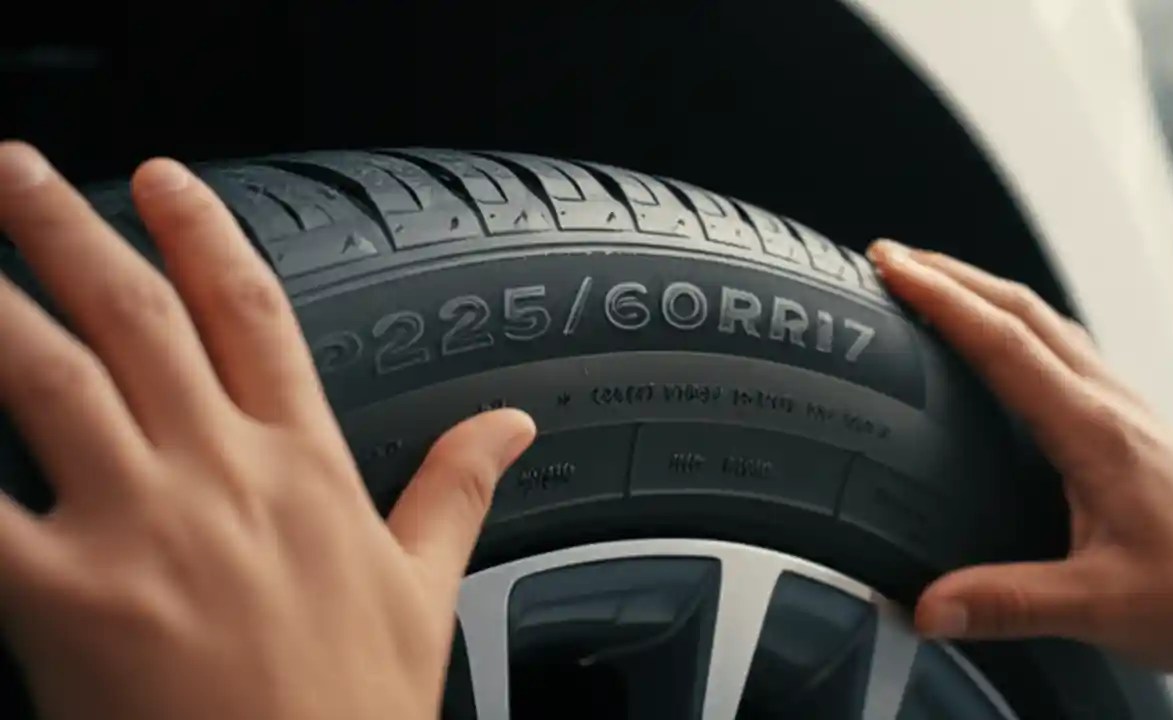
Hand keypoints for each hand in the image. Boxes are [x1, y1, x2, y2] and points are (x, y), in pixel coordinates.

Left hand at [0, 142, 535, 719]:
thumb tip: (510, 424)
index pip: (255, 315)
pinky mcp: (68, 596)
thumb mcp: (424, 589)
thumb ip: (457, 487)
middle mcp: (224, 475)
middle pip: (139, 318)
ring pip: (50, 377)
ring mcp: (144, 527)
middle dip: (68, 230)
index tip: (167, 180)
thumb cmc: (352, 711)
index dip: (209, 232)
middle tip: (15, 173)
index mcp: (307, 468)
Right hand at [868, 239, 1172, 676]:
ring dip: (982, 292)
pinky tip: (998, 343)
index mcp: (1094, 432)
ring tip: (931, 282)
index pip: (1004, 344)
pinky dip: (1013, 325)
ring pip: (1044, 323)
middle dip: (950, 275)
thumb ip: (1007, 603)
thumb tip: (927, 605)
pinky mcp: (1126, 424)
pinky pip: (1062, 349)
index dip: (941, 300)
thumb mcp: (1101, 608)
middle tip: (891, 257)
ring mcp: (1121, 409)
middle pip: (1021, 311)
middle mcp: (1108, 406)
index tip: (892, 268)